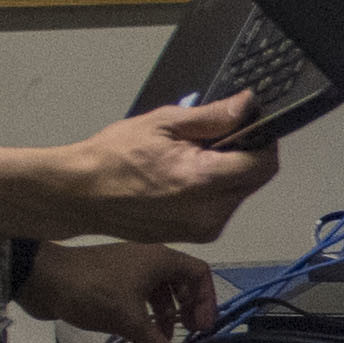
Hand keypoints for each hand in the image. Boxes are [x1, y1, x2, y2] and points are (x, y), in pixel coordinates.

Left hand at [15, 239, 233, 342]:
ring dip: (165, 315)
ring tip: (161, 340)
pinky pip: (139, 295)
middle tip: (187, 335)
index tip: (200, 328)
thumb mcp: (130, 321)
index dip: (206, 301)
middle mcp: (149, 259)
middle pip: (182, 283)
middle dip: (187, 310)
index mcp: (160, 259)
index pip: (200, 274)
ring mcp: (129, 269)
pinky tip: (138, 332)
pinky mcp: (111, 279)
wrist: (42, 279)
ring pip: (159, 291)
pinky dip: (145, 313)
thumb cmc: (93, 291)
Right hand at [42, 95, 280, 242]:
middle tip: (209, 140)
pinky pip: (221, 208)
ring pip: (239, 194)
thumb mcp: (163, 123)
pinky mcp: (196, 237)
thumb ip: (213, 117)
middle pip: (254, 180)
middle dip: (242, 155)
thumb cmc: (112, 158)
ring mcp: (204, 229)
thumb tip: (247, 106)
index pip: (263, 164)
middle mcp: (210, 212)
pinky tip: (182, 180)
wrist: (80, 195)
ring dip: (227, 174)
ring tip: (188, 160)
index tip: (248, 126)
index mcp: (203, 180)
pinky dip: (212, 191)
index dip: (262, 141)